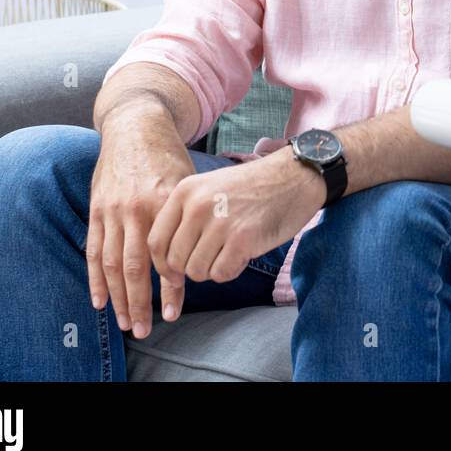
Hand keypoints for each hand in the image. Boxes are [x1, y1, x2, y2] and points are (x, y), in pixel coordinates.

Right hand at [88, 107, 195, 338]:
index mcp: (164, 203)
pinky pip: (94, 250)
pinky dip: (95, 278)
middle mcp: (136, 209)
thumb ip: (188, 220)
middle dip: (139, 303)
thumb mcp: (188, 183)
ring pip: (112, 263)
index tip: (174, 311)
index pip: (166, 256)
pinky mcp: (97, 209)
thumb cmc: (169, 158)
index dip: (169, 287)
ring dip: (117, 298)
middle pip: (136, 267)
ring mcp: (112, 210)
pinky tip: (99, 301)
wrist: (136, 126)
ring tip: (124, 323)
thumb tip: (196, 261)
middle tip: (143, 331)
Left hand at [147, 146, 324, 327]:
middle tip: (209, 263)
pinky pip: (221, 274)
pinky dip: (231, 271)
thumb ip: (185, 217)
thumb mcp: (209, 188)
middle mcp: (198, 206)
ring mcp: (220, 222)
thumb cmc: (253, 187)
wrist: (294, 176)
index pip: (156, 241)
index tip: (174, 274)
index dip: (162, 265)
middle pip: (174, 262)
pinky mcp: (242, 239)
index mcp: (185, 191)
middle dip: (189, 271)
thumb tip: (167, 262)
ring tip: (228, 253)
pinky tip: (243, 255)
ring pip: (196, 271)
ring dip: (212, 271)